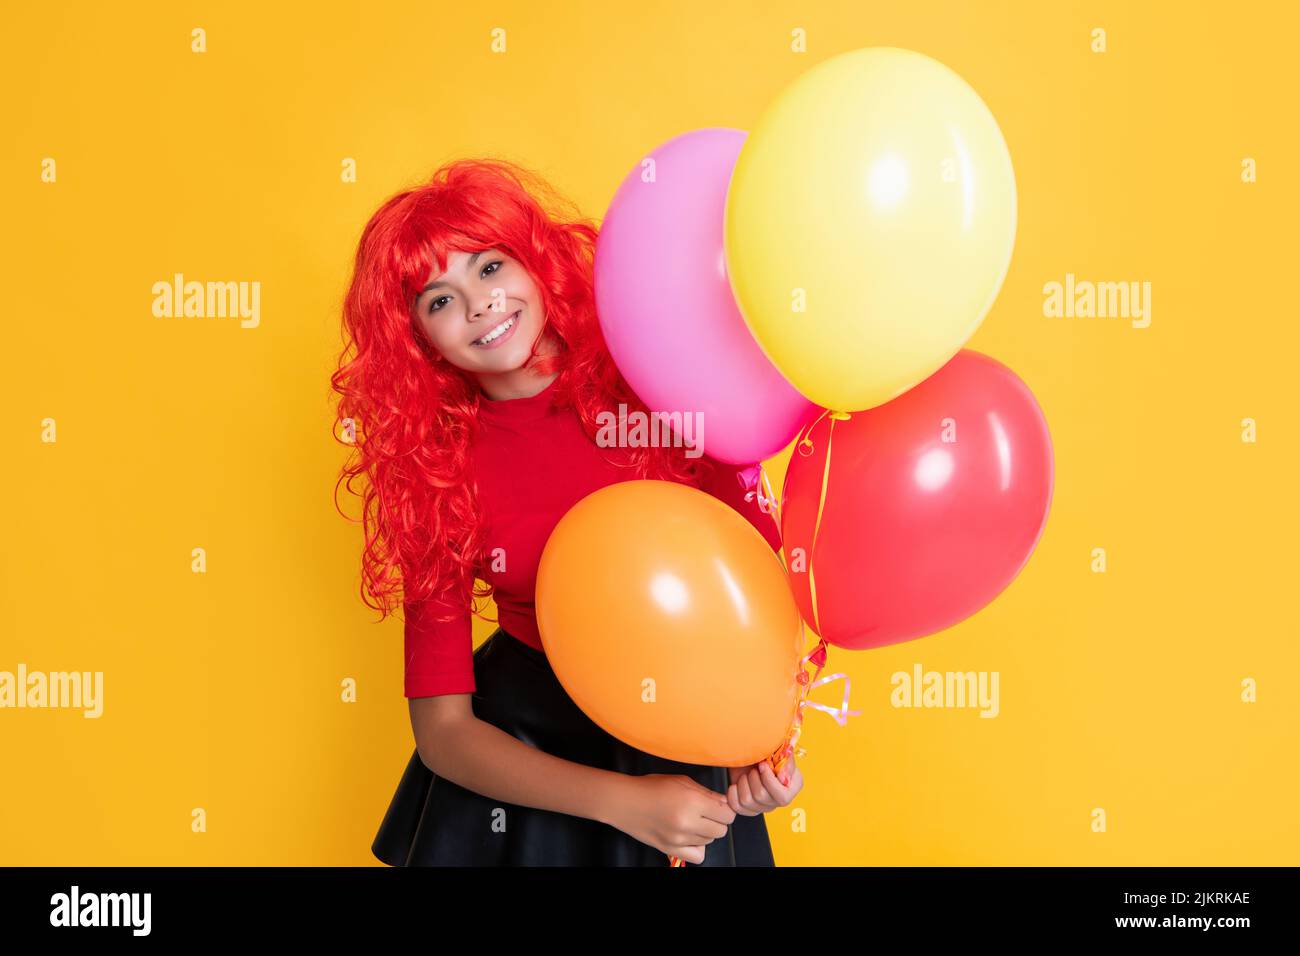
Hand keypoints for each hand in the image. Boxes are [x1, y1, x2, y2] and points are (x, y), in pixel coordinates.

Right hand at [607, 773, 736, 864]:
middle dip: (717, 820)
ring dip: (706, 831)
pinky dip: (698, 847)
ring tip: (692, 820)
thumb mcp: (682, 781)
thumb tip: (725, 802)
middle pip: (721, 830)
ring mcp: (679, 839)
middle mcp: (687, 822)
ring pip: (710, 841)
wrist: (625, 802)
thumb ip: (707, 793)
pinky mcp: (671, 849)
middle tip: (706, 812)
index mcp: (692, 802)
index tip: (719, 805)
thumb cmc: (651, 787)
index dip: (725, 808)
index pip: (727, 814)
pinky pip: (698, 855)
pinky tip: (690, 836)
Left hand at [726, 757, 802, 815]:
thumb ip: (785, 760)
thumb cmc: (764, 751)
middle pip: (761, 796)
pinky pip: (736, 806)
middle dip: (753, 777)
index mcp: (792, 787)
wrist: (749, 754)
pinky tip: (738, 784)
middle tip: (754, 768)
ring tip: (747, 774)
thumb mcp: (777, 749)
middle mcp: (779, 799)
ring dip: (743, 782)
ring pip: (747, 800)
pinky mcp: (748, 809)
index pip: (782, 797)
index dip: (769, 781)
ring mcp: (763, 806)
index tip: (762, 765)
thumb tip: (784, 775)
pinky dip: (733, 792)